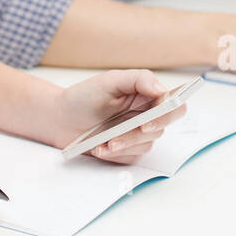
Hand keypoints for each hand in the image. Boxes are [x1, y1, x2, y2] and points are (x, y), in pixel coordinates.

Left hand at [50, 70, 187, 162]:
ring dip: (125, 143)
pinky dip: (115, 153)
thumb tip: (161, 89)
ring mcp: (138, 134)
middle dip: (143, 131)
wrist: (61, 119)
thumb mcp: (109, 81)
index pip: (173, 103)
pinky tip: (100, 147)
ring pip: (146, 143)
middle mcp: (147, 114)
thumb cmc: (85, 97)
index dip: (169, 111)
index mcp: (147, 94)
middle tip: (126, 133)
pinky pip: (132, 156)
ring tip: (104, 141)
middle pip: (163, 125)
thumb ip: (138, 80)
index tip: (150, 119)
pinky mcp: (129, 150)